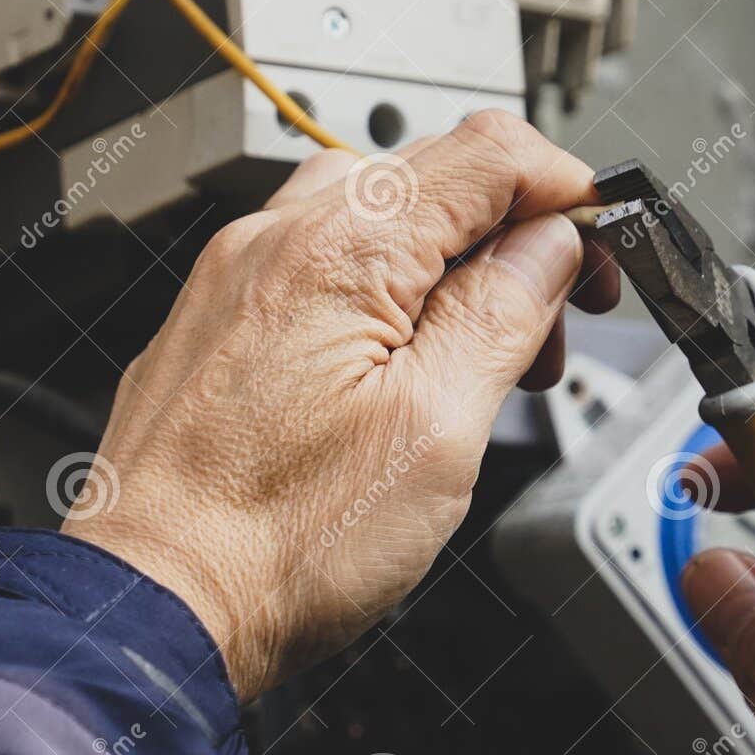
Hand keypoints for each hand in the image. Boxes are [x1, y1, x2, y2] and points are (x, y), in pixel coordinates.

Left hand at [65, 111, 617, 699]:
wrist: (154, 602)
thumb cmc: (274, 544)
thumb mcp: (435, 434)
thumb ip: (502, 315)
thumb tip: (549, 245)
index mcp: (339, 251)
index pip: (487, 152)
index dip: (567, 189)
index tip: (600, 247)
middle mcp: (274, 240)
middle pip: (433, 172)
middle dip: (515, 233)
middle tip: (552, 326)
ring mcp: (236, 276)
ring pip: (376, 216)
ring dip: (450, 263)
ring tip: (478, 359)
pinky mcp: (218, 319)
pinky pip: (319, 262)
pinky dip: (383, 289)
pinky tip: (399, 367)